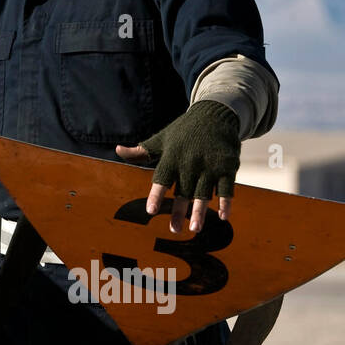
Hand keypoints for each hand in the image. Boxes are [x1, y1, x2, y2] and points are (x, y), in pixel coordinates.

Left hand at [115, 99, 240, 233]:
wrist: (215, 114)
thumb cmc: (184, 130)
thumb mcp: (162, 138)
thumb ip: (141, 150)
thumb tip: (118, 150)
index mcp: (172, 157)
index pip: (161, 179)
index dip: (156, 195)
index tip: (151, 211)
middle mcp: (190, 163)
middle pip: (183, 191)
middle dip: (179, 211)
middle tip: (174, 230)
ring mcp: (209, 165)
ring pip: (203, 193)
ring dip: (200, 211)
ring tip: (195, 229)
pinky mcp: (227, 166)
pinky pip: (226, 187)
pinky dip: (225, 202)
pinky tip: (223, 216)